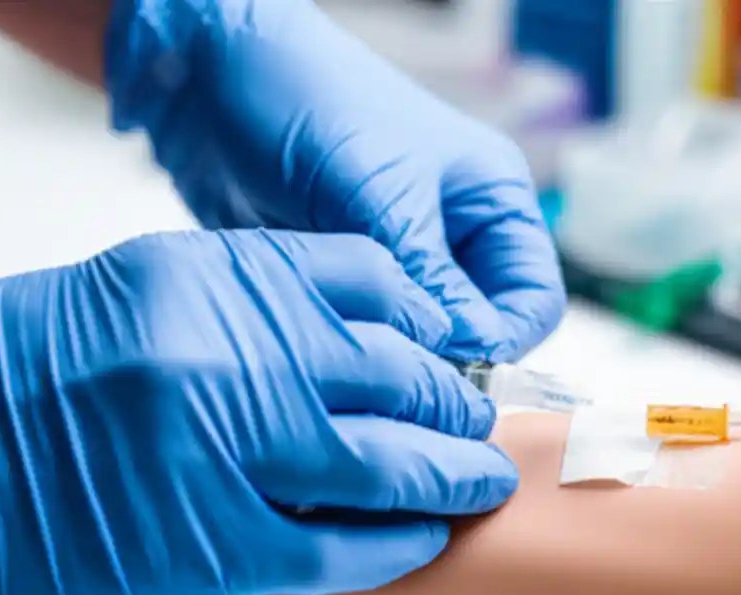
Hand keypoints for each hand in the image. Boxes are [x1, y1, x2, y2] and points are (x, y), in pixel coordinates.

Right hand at [0, 229, 514, 594]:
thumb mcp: (118, 292)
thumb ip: (228, 309)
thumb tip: (321, 343)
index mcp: (203, 274)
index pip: (364, 282)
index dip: (421, 320)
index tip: (443, 345)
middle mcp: (226, 350)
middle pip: (393, 373)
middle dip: (452, 403)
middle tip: (478, 423)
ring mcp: (222, 448)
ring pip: (385, 463)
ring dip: (449, 475)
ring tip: (482, 481)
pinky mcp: (206, 545)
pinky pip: (337, 547)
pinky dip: (393, 546)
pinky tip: (421, 538)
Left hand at [106, 0, 565, 362]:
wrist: (207, 72)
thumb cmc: (309, 102)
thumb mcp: (380, 193)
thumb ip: (430, 279)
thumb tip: (471, 359)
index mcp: (492, 198)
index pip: (533, 300)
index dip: (503, 342)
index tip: (453, 370)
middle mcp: (456, 230)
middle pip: (480, 327)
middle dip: (449, 356)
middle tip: (399, 375)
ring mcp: (400, 253)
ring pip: (422, 336)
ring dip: (395, 353)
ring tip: (357, 354)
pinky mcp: (347, 272)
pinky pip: (369, 328)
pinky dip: (355, 343)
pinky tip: (324, 342)